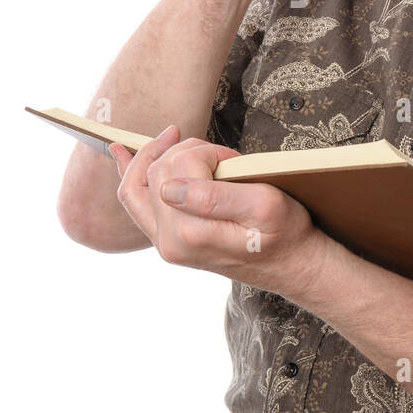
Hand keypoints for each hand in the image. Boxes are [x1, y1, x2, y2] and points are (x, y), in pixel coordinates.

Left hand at [107, 127, 327, 297]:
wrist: (290, 265)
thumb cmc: (284, 233)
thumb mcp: (264, 205)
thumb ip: (214, 196)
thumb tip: (169, 188)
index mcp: (191, 233)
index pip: (181, 165)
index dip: (208, 152)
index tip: (232, 161)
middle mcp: (169, 242)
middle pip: (157, 170)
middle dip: (187, 152)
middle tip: (221, 160)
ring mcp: (164, 243)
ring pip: (138, 184)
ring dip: (160, 157)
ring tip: (184, 146)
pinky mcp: (166, 239)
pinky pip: (135, 202)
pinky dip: (131, 173)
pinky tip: (121, 153)